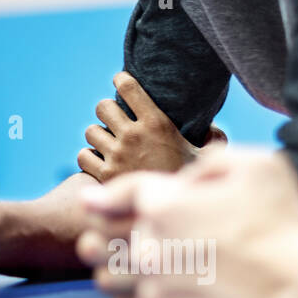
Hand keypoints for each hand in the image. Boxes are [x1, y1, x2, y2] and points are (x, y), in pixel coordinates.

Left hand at [77, 72, 224, 182]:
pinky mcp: (105, 175)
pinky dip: (89, 157)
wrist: (177, 217)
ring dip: (98, 135)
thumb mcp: (208, 158)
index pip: (128, 87)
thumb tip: (214, 129)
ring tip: (107, 143)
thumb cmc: (193, 182)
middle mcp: (134, 136)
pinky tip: (99, 161)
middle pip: (102, 106)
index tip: (120, 81)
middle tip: (114, 119)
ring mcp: (117, 155)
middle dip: (107, 111)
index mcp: (158, 124)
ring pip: (90, 130)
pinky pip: (83, 156)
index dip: (121, 80)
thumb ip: (214, 140)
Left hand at [80, 147, 297, 297]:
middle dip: (106, 237)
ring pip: (114, 281)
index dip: (104, 198)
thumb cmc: (288, 224)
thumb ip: (208, 163)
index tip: (90, 202)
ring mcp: (154, 290)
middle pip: (106, 240)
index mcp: (163, 204)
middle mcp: (148, 248)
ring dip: (121, 274)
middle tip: (102, 242)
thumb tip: (183, 179)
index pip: (119, 195)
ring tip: (141, 274)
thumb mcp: (255, 166)